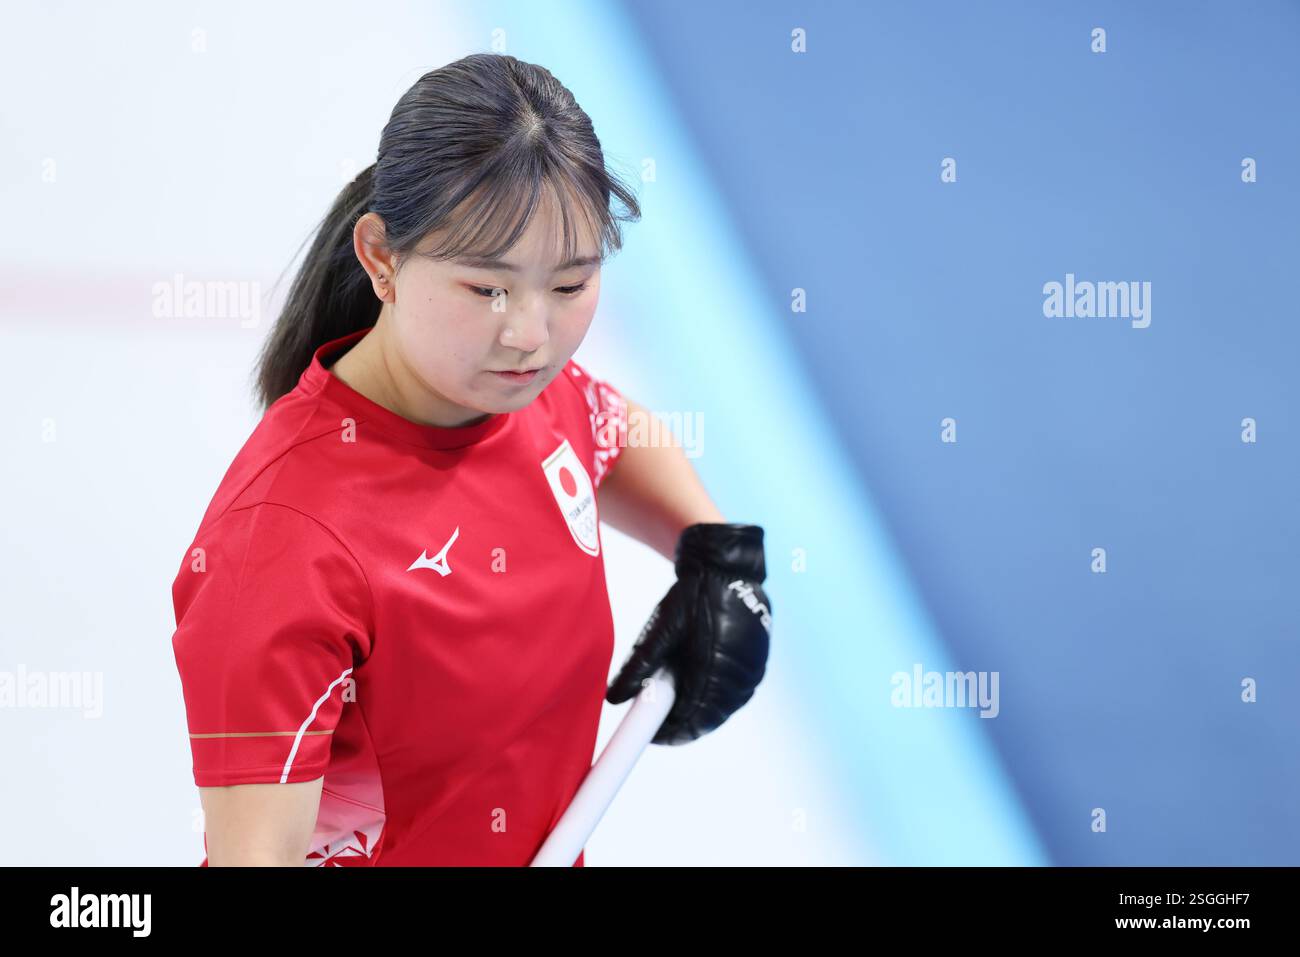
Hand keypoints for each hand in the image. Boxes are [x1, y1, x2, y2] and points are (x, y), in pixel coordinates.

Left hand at [605, 523, 771, 744]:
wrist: (728, 567)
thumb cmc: (694, 595)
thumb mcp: (662, 628)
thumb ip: (639, 666)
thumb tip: (615, 697)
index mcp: (714, 667)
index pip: (691, 719)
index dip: (669, 733)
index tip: (649, 735)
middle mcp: (740, 675)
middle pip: (708, 720)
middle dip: (682, 724)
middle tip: (655, 719)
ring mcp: (753, 671)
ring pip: (722, 710)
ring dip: (698, 711)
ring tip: (672, 700)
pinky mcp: (757, 664)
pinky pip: (734, 695)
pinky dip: (714, 699)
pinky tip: (695, 687)